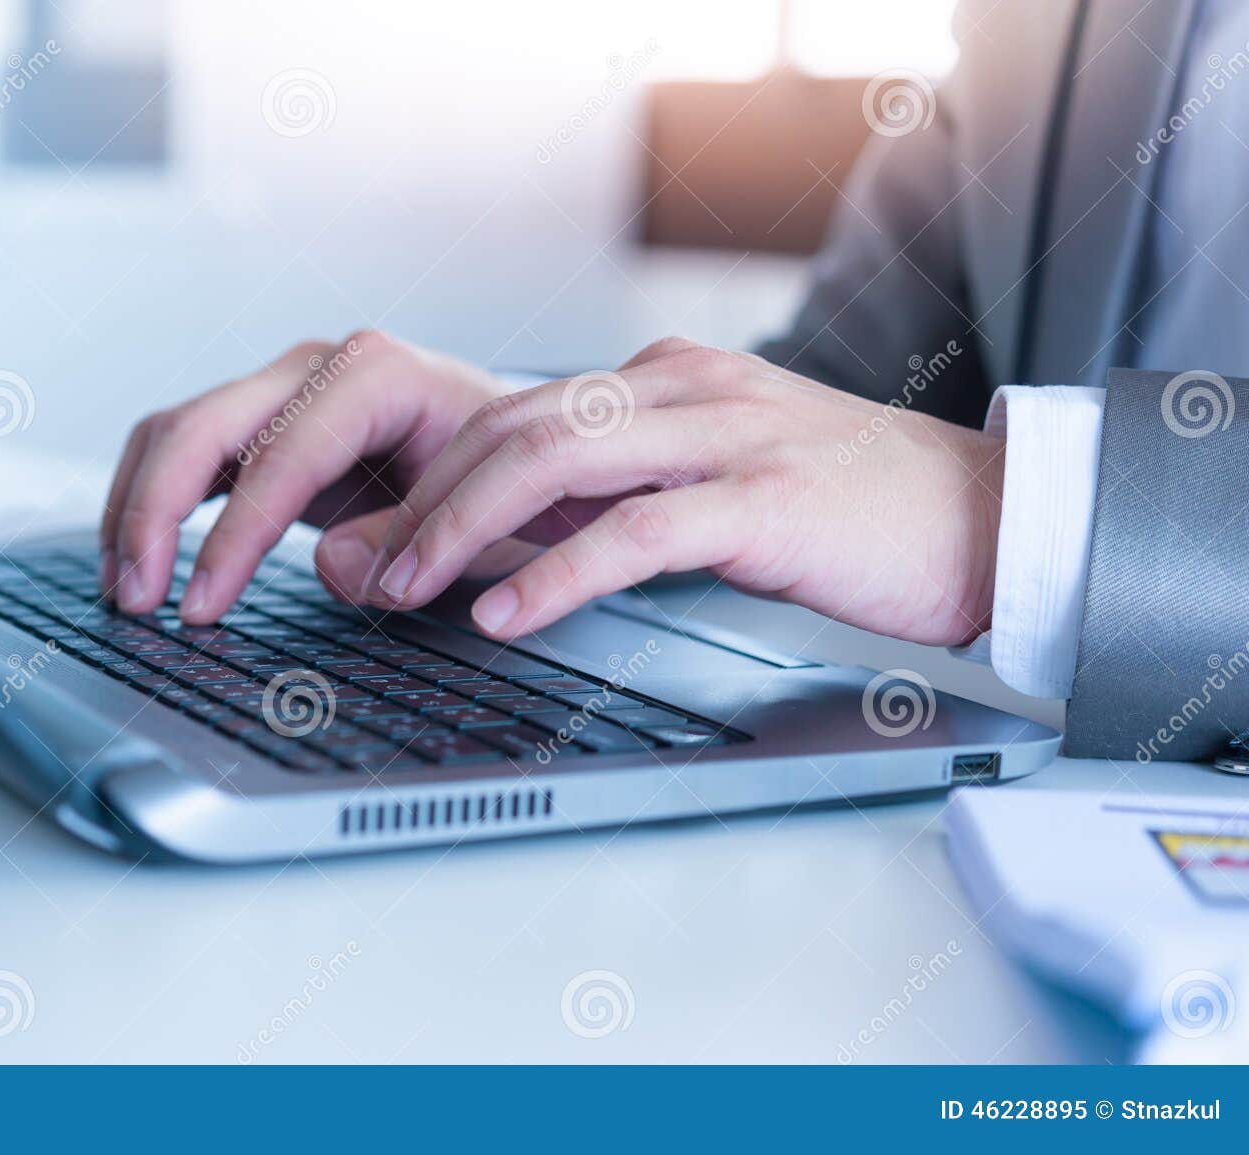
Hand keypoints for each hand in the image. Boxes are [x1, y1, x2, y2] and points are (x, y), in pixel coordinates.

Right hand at [101, 330, 534, 619]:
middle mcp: (318, 368)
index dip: (232, 538)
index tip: (200, 607)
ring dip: (137, 509)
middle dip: (154, 515)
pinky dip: (151, 502)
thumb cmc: (503, 478)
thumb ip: (408, 541)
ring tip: (125, 591)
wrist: (512, 446)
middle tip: (137, 602)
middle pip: (201, 426)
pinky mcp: (265, 421)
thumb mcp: (481, 518)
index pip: (280, 456)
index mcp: (378, 376)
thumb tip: (330, 567)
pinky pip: (185, 450)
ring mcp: (284, 388)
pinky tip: (139, 560)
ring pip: (176, 432)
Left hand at [360, 338, 1005, 647]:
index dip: (436, 477)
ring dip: (463, 528)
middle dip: (426, 500)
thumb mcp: (713, 489)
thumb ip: (618, 501)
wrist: (985, 519)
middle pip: (515, 427)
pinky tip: (504, 612)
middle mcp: (685, 393)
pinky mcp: (764, 500)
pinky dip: (557, 573)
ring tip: (405, 586)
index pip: (518, 414)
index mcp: (666, 385)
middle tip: (367, 566)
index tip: (381, 537)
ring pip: (555, 462)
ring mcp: (726, 438)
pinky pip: (635, 531)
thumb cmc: (845, 515)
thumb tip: (510, 547)